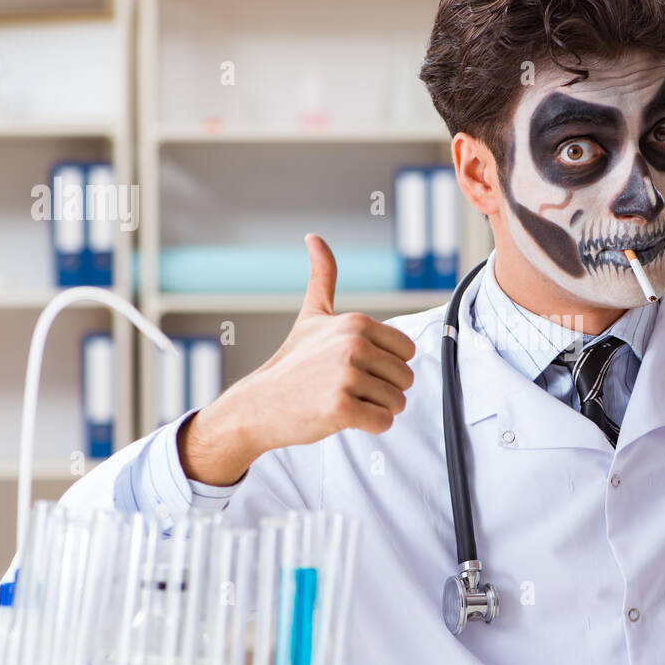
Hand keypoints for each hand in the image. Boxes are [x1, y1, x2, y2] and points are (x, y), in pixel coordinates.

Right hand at [179, 233, 416, 485]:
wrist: (257, 405)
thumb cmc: (291, 363)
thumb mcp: (311, 316)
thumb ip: (322, 278)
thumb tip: (314, 237)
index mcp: (355, 323)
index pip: (406, 352)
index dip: (385, 366)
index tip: (354, 367)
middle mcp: (352, 345)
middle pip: (405, 378)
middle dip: (382, 390)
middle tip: (346, 388)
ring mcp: (346, 376)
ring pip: (397, 403)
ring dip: (375, 409)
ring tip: (342, 401)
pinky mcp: (341, 408)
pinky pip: (383, 423)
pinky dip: (368, 427)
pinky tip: (341, 417)